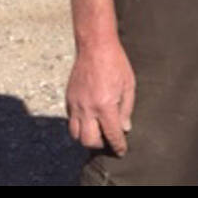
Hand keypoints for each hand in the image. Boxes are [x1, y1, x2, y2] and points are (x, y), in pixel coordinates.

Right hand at [66, 38, 135, 156]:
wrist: (95, 46)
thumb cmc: (116, 63)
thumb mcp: (128, 85)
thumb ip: (127, 109)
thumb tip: (125, 128)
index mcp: (105, 105)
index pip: (111, 134)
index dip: (118, 146)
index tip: (121, 151)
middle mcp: (88, 108)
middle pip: (89, 141)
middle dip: (100, 145)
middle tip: (109, 140)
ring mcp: (75, 104)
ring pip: (75, 134)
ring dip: (87, 137)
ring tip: (97, 131)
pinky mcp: (68, 99)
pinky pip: (70, 120)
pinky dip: (79, 125)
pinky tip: (89, 119)